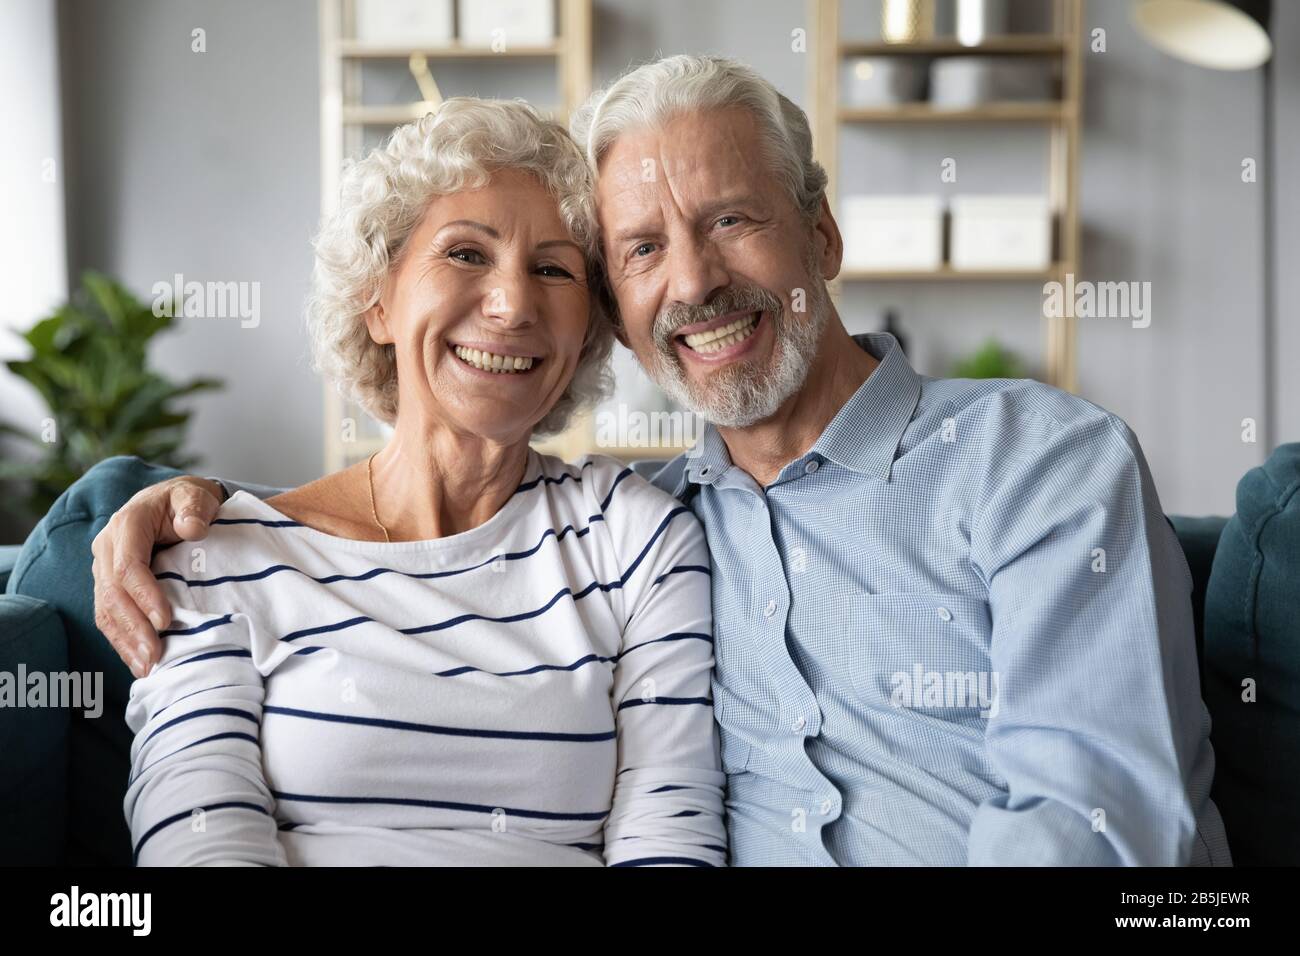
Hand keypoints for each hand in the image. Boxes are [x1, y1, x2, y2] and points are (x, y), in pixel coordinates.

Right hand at [91, 476, 225, 676]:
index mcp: (126, 525)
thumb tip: (192, 529)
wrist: (173, 502)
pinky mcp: (108, 584)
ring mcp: (104, 568)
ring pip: (106, 609)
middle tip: (154, 656)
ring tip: (147, 667)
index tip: (166, 621)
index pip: (128, 566)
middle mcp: (107, 547)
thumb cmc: (187, 502)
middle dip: (134, 627)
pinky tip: (138, 662)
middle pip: (113, 593)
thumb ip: (195, 509)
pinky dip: (122, 640)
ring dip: (125, 641)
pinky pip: (108, 615)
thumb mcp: (195, 497)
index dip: (144, 596)